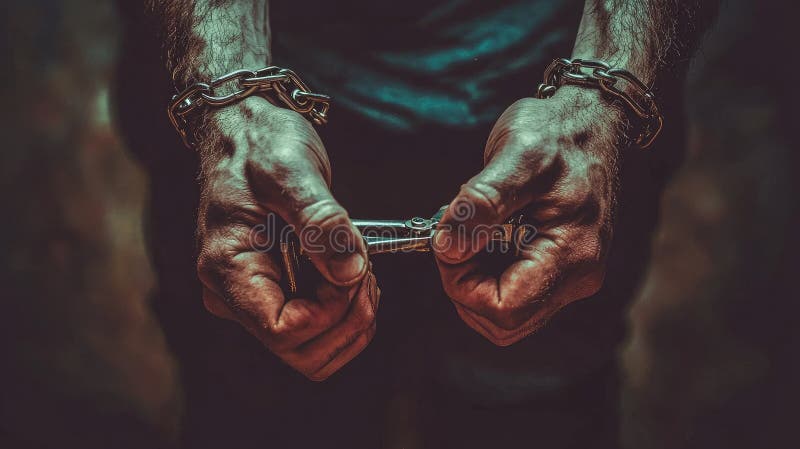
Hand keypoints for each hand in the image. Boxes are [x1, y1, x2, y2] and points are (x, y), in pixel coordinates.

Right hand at [196, 97, 377, 379]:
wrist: (247, 130)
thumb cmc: (260, 143)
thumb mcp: (292, 171)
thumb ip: (321, 222)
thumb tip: (349, 273)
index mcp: (229, 268)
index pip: (284, 332)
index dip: (331, 310)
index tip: (352, 268)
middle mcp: (234, 294)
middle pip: (302, 351)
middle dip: (348, 319)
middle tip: (366, 270)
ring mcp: (254, 296)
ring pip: (312, 351)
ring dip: (351, 321)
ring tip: (362, 270)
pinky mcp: (275, 291)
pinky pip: (316, 330)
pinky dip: (347, 313)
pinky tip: (354, 275)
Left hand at [432, 87, 621, 345]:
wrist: (592, 120)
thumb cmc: (557, 132)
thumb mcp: (516, 155)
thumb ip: (481, 203)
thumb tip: (448, 249)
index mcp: (571, 254)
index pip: (504, 310)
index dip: (463, 285)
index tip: (450, 242)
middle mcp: (578, 276)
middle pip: (504, 322)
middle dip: (465, 286)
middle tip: (456, 236)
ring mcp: (571, 276)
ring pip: (506, 313)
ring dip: (474, 281)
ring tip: (473, 230)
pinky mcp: (560, 269)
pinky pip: (514, 293)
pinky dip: (487, 273)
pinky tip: (486, 234)